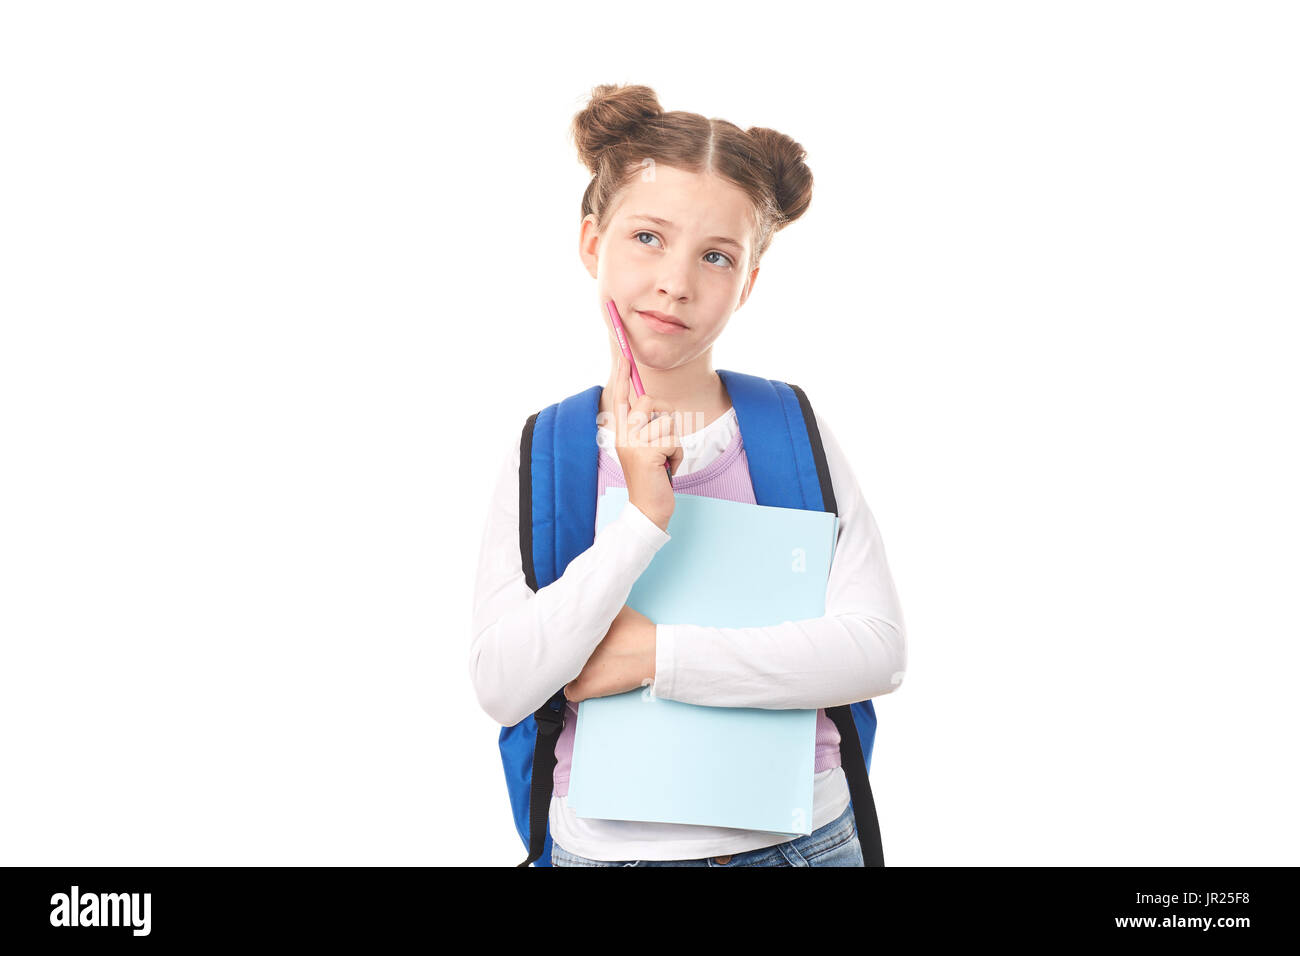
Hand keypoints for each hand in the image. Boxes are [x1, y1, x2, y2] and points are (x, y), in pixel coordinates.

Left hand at [564, 604, 656, 703]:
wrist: (654, 654)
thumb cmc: (640, 634)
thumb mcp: (619, 610)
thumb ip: (602, 608)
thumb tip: (593, 602)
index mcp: (581, 630)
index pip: (560, 635)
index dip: (569, 641)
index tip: (574, 643)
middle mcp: (576, 648)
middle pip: (561, 654)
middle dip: (569, 655)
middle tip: (581, 655)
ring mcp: (580, 668)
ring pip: (564, 673)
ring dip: (573, 671)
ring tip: (590, 668)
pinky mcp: (588, 686)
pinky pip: (571, 693)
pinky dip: (577, 690)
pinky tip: (589, 683)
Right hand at [603, 352, 682, 531]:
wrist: (647, 509)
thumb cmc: (652, 478)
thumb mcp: (645, 449)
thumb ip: (645, 427)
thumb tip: (652, 403)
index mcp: (622, 431)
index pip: (621, 396)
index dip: (623, 374)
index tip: (624, 354)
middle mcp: (623, 434)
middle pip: (649, 402)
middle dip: (665, 418)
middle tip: (662, 445)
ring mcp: (633, 443)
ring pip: (666, 422)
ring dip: (673, 444)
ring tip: (663, 462)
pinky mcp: (646, 453)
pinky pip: (674, 440)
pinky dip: (677, 456)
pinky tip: (667, 470)